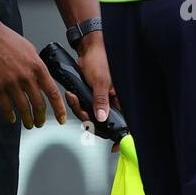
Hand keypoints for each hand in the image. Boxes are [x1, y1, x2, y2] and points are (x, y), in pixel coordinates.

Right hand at [0, 26, 67, 129]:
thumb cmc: (7, 39)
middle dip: (40, 118)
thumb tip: (41, 78)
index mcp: (37, 66)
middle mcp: (26, 76)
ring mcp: (11, 82)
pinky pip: (6, 106)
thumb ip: (36, 65)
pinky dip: (10, 115)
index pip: (52, 92)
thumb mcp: (29, 49)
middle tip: (40, 123)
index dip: (58, 108)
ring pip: (23, 108)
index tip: (61, 118)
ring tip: (28, 124)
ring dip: (27, 120)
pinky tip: (12, 119)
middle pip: (38, 104)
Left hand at [68, 34, 121, 150]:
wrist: (88, 48)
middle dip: (89, 121)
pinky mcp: (90, 96)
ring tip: (73, 97)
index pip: (124, 123)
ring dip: (80, 110)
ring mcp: (101, 100)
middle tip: (81, 111)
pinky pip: (83, 107)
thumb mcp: (101, 81)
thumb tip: (101, 118)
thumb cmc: (100, 60)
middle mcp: (112, 102)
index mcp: (120, 100)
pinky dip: (76, 104)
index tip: (114, 147)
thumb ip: (101, 100)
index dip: (120, 136)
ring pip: (90, 116)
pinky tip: (71, 95)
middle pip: (102, 124)